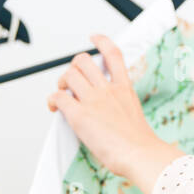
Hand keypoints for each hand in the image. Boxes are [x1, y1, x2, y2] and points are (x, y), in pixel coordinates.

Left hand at [47, 35, 182, 193]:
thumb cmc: (140, 145)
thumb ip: (121, 108)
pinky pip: (58, 97)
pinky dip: (52, 100)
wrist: (141, 155)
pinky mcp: (79, 115)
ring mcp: (93, 100)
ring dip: (61, 82)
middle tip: (71, 82)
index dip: (102, 41)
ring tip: (63, 95)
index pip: (113, 54)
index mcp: (124, 89)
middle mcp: (108, 90)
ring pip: (69, 74)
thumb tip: (109, 115)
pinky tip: (53, 108)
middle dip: (73, 67)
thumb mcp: (134, 116)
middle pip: (83, 61)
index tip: (94, 38)